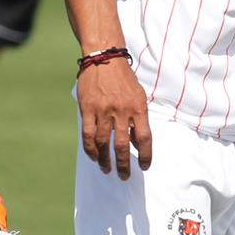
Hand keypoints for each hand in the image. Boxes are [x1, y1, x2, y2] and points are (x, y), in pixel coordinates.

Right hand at [77, 58, 152, 180]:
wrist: (104, 58)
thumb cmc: (123, 79)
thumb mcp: (138, 96)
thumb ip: (139, 119)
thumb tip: (137, 144)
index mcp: (138, 108)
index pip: (144, 138)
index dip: (146, 155)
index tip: (145, 166)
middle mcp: (121, 110)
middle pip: (123, 145)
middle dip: (124, 165)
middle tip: (124, 176)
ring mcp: (103, 110)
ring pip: (103, 143)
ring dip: (105, 160)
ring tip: (107, 169)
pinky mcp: (87, 109)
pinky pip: (88, 135)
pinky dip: (91, 149)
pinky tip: (94, 157)